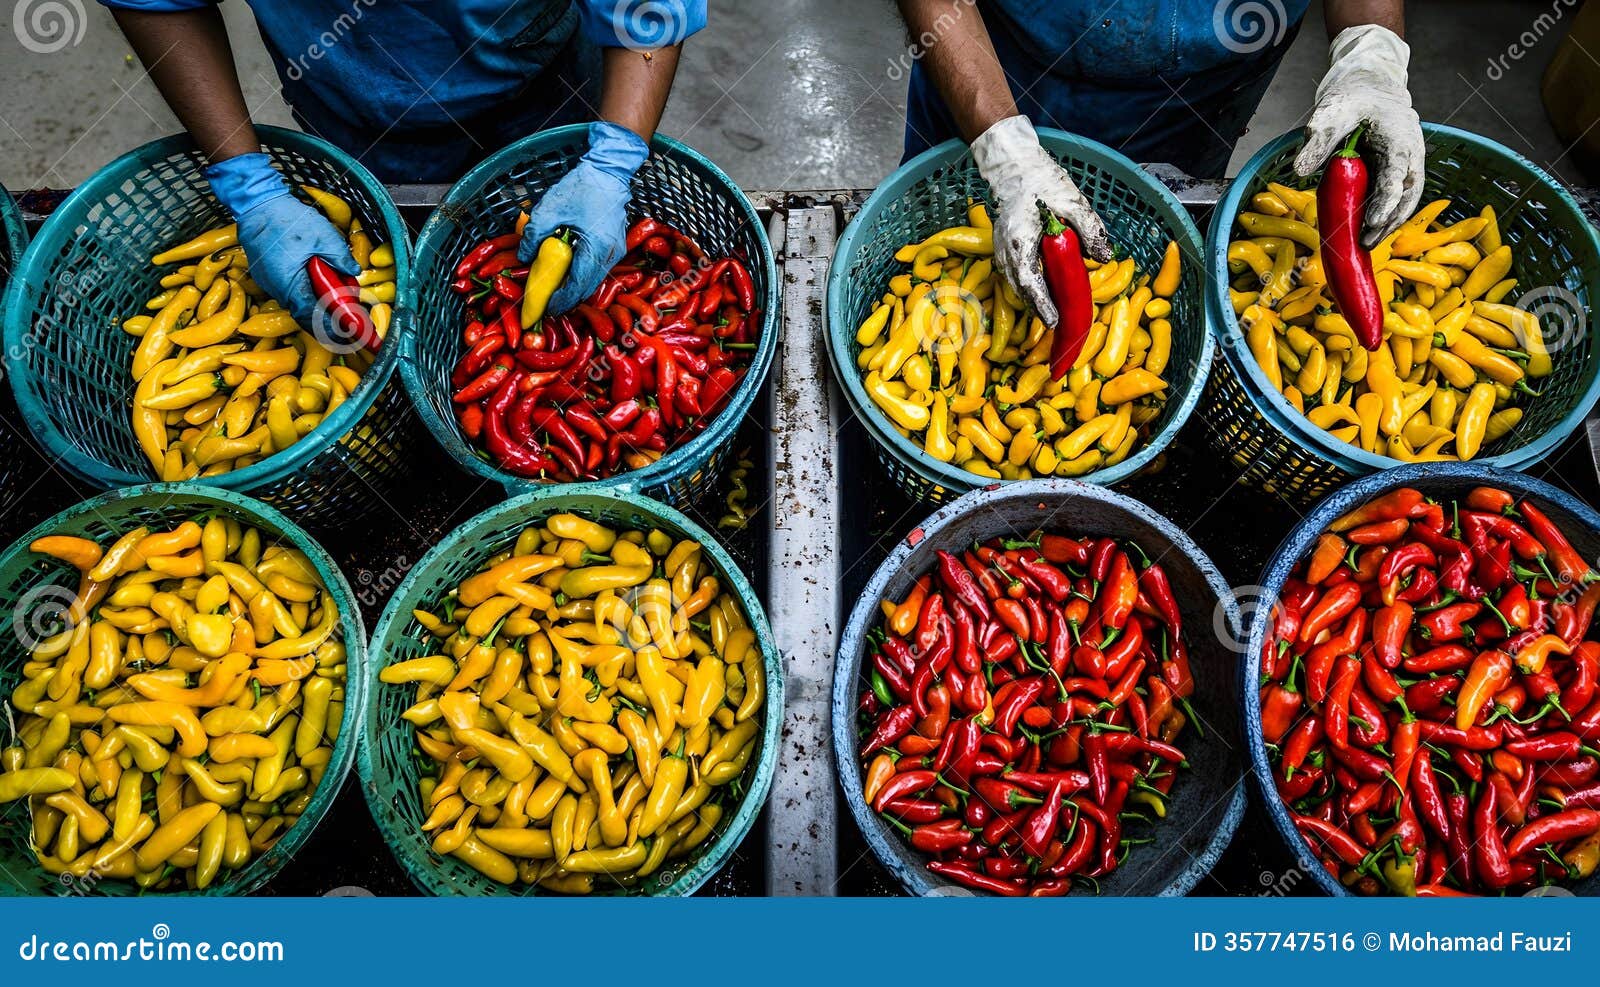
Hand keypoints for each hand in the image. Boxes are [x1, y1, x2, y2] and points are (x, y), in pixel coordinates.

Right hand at [204, 152, 357, 325]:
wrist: (257, 204)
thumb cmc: (285, 218)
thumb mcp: (324, 236)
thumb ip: (341, 257)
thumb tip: (354, 272)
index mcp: (289, 283)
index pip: (310, 316)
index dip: (329, 326)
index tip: (345, 330)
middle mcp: (275, 287)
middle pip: (304, 313)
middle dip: (325, 319)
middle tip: (345, 320)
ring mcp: (268, 281)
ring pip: (296, 302)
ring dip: (316, 304)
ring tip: (336, 300)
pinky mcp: (267, 274)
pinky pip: (288, 290)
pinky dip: (304, 292)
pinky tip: (319, 285)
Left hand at [519, 121, 649, 313]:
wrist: (609, 171)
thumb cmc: (583, 186)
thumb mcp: (550, 208)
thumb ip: (534, 234)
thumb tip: (523, 256)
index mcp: (596, 247)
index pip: (577, 285)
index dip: (561, 300)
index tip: (546, 308)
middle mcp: (611, 254)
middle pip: (588, 288)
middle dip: (568, 300)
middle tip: (548, 306)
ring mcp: (616, 251)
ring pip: (594, 281)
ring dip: (575, 289)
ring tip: (555, 293)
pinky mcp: (615, 246)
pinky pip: (598, 269)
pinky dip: (582, 277)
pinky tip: (568, 275)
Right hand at [971, 115, 1110, 326]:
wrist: (1014, 166)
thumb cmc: (1041, 181)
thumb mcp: (1073, 201)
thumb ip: (1090, 230)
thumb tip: (1103, 258)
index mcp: (1021, 241)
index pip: (1030, 282)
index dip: (1042, 305)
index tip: (1054, 321)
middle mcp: (1006, 250)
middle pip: (1022, 289)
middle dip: (1041, 306)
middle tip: (1062, 320)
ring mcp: (1001, 250)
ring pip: (1018, 283)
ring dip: (1036, 297)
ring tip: (1056, 308)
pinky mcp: (1004, 248)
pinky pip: (1016, 274)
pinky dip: (1031, 284)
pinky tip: (1046, 286)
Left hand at [1293, 25, 1424, 245]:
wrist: (1370, 86)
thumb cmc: (1351, 98)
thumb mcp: (1330, 113)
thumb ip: (1318, 141)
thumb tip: (1300, 171)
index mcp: (1399, 138)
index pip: (1396, 175)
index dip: (1386, 202)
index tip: (1372, 222)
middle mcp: (1411, 153)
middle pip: (1407, 194)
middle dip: (1388, 221)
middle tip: (1365, 243)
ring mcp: (1409, 163)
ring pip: (1407, 200)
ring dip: (1390, 224)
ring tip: (1366, 245)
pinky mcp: (1400, 171)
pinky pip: (1398, 198)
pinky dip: (1387, 216)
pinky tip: (1369, 231)